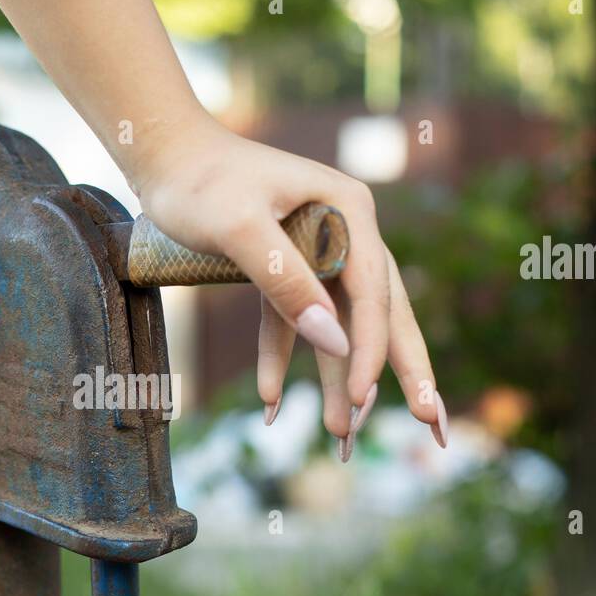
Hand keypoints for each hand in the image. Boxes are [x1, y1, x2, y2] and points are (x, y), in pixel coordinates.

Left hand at [128, 117, 447, 457]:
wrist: (162, 155)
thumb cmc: (200, 182)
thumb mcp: (239, 229)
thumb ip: (286, 282)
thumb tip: (335, 342)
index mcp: (350, 211)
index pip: (373, 293)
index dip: (371, 350)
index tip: (361, 399)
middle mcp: (345, 230)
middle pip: (379, 313)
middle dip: (399, 373)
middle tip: (432, 426)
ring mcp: (317, 250)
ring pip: (337, 326)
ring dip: (336, 380)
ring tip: (343, 440)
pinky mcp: (284, 267)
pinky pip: (290, 323)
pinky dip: (280, 360)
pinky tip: (267, 404)